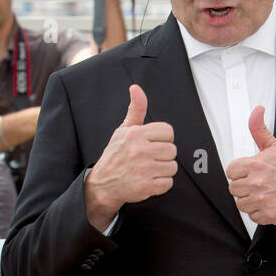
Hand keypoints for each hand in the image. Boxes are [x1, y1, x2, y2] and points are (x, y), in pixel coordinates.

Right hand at [86, 84, 176, 213]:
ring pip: (172, 167)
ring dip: (163, 170)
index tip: (153, 144)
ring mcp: (143, 169)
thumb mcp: (123, 130)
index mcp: (135, 134)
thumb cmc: (115, 155)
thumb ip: (135, 109)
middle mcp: (139, 150)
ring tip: (149, 169)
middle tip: (150, 159)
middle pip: (172, 150)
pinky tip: (149, 180)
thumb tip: (136, 89)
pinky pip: (168, 183)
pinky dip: (161, 184)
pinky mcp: (146, 186)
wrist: (103, 184)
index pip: (168, 131)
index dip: (163, 138)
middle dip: (163, 155)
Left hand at [225, 107, 275, 225]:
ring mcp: (261, 199)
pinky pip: (252, 216)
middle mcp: (257, 182)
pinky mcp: (267, 214)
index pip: (230, 171)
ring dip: (251, 201)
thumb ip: (260, 129)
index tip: (248, 174)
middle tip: (259, 185)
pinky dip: (260, 213)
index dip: (239, 173)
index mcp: (256, 164)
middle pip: (233, 189)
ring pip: (241, 204)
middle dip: (244, 188)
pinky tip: (269, 204)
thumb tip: (257, 111)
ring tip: (264, 194)